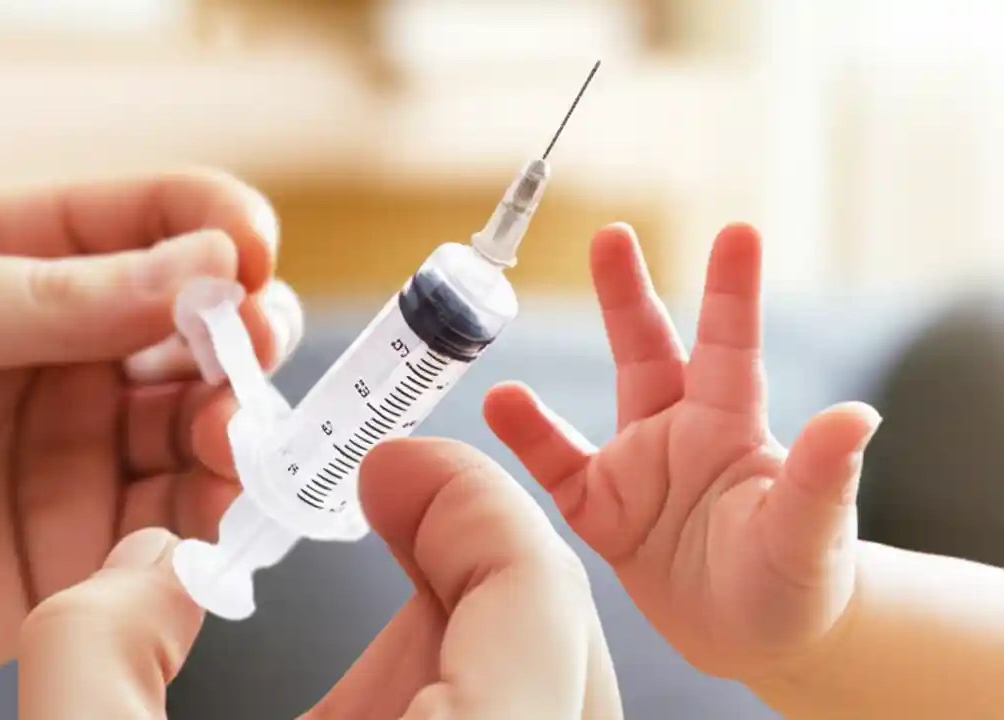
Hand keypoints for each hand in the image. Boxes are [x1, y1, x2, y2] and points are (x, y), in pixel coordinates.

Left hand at [0, 172, 300, 718]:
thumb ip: (51, 296)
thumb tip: (203, 268)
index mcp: (9, 259)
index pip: (145, 218)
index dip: (214, 227)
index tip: (249, 259)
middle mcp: (58, 348)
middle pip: (196, 321)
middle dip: (244, 330)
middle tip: (251, 352)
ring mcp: (74, 444)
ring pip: (201, 417)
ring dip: (237, 422)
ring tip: (228, 443)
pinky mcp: (82, 537)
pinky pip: (177, 514)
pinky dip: (214, 508)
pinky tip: (212, 506)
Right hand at [18, 438, 620, 719]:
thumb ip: (94, 638)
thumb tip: (153, 555)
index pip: (535, 594)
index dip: (468, 497)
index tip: (385, 464)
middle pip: (565, 634)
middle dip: (483, 536)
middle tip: (396, 492)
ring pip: (557, 685)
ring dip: (485, 599)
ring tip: (400, 551)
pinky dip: (478, 667)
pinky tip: (405, 658)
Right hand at [484, 223, 881, 680]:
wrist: (752, 636)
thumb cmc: (797, 579)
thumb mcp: (809, 534)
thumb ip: (819, 476)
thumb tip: (858, 416)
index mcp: (734, 428)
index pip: (731, 348)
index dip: (732, 291)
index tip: (739, 231)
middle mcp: (682, 431)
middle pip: (650, 348)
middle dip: (629, 292)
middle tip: (612, 232)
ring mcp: (637, 466)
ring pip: (601, 393)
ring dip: (565, 365)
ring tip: (525, 307)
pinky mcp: (601, 508)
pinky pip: (556, 466)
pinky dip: (528, 437)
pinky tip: (501, 404)